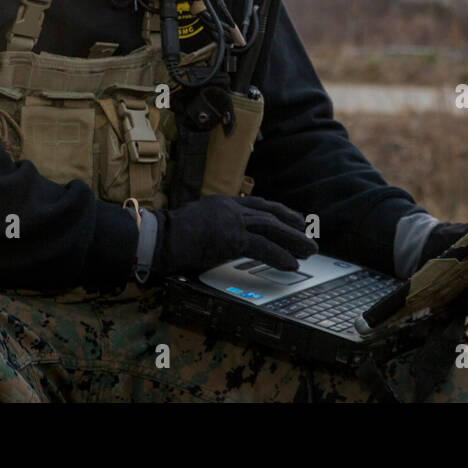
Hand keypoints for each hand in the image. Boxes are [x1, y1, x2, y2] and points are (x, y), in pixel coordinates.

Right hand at [152, 195, 318, 278]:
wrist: (158, 237)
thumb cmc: (169, 236)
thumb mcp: (196, 224)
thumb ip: (214, 227)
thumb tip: (223, 240)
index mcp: (223, 203)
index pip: (258, 205)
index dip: (279, 213)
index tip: (293, 219)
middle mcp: (231, 207)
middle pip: (270, 214)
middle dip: (292, 226)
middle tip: (308, 236)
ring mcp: (232, 221)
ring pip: (272, 228)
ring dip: (294, 241)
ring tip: (309, 251)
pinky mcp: (232, 238)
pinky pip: (263, 248)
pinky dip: (280, 256)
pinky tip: (291, 265)